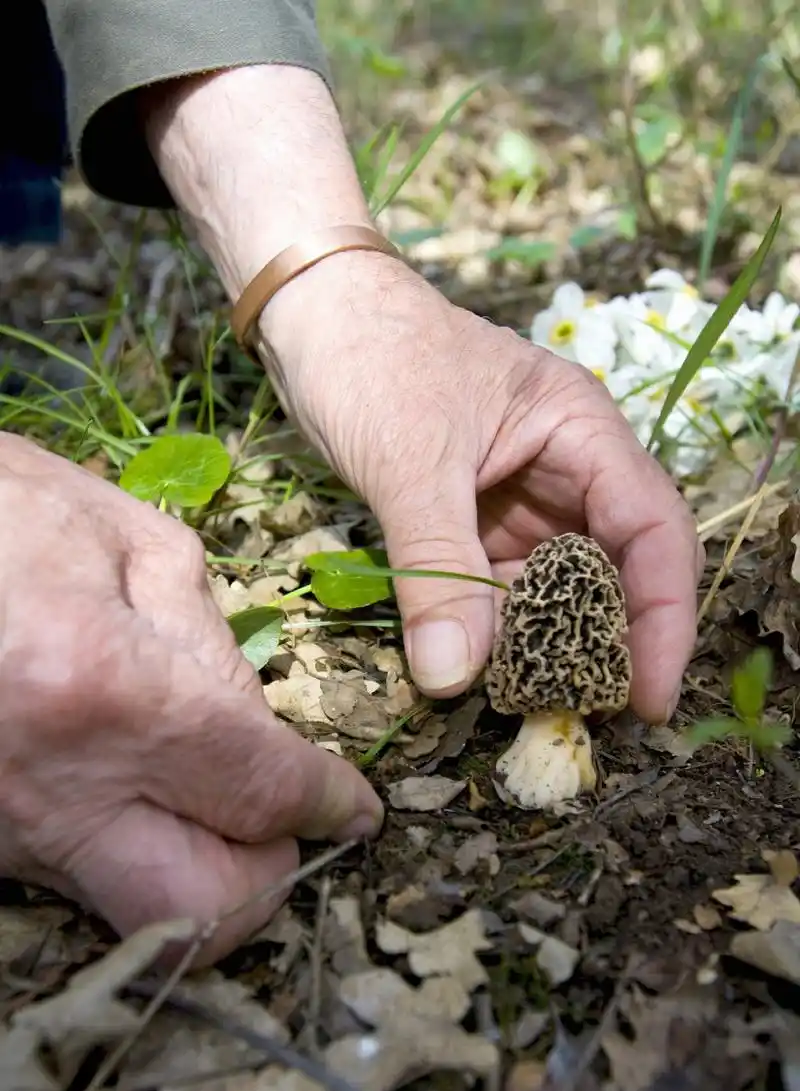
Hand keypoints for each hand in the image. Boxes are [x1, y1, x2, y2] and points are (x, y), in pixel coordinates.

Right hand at [0, 434, 381, 962]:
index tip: (351, 809)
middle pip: (204, 915)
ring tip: (196, 791)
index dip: (327, 805)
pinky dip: (122, 842)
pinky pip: (76, 874)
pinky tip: (119, 775)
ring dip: (194, 866)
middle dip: (263, 880)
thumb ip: (210, 645)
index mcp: (106, 693)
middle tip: (272, 821)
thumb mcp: (125, 540)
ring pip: (138, 912)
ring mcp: (3, 833)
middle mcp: (51, 793)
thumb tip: (260, 734)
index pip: (260, 792)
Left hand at [263, 255, 701, 723]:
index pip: (652, 531)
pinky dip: (492, 627)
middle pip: (614, 568)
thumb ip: (436, 570)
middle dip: (604, 641)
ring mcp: (519, 497)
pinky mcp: (473, 519)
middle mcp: (565, 469)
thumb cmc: (371, 356)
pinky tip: (476, 666)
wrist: (307, 314)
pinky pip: (500, 586)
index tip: (648, 697)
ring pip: (555, 586)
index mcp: (581, 431)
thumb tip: (452, 677)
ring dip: (543, 643)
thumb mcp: (411, 464)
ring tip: (525, 702)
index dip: (663, 618)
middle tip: (578, 713)